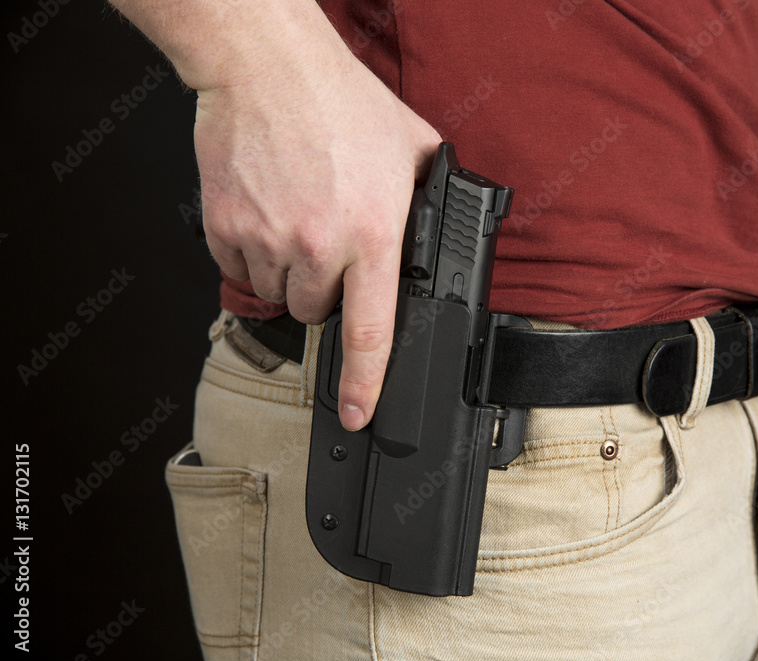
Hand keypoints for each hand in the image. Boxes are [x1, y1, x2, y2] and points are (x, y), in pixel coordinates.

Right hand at [193, 32, 439, 430]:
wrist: (266, 67)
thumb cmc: (340, 101)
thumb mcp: (413, 148)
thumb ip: (432, 195)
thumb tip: (448, 223)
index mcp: (372, 233)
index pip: (371, 330)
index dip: (365, 383)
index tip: (358, 413)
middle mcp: (318, 245)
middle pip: (316, 311)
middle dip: (325, 290)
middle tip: (330, 241)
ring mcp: (266, 239)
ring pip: (276, 294)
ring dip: (287, 272)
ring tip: (299, 217)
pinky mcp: (226, 229)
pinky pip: (237, 272)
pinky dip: (250, 255)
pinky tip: (267, 213)